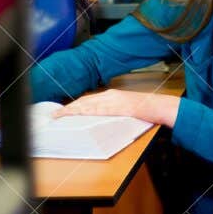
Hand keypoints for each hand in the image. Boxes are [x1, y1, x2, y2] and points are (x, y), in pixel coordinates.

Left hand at [55, 89, 178, 127]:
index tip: (63, 111)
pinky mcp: (114, 107)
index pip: (88, 100)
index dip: (74, 105)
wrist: (157, 106)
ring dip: (71, 110)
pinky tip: (75, 115)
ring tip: (59, 116)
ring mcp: (111, 100)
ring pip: (86, 105)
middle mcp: (109, 95)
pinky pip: (95, 110)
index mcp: (111, 95)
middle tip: (55, 114)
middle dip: (68, 108)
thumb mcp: (125, 108)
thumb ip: (113, 111)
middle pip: (84, 101)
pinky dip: (83, 112)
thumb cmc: (144, 109)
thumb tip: (100, 118)